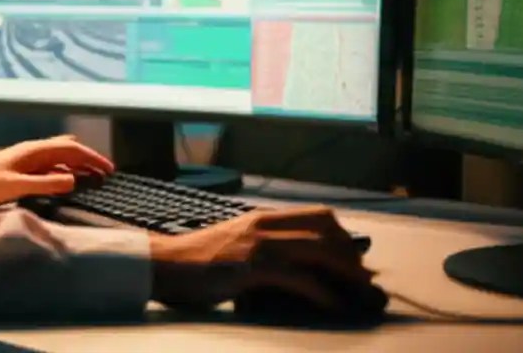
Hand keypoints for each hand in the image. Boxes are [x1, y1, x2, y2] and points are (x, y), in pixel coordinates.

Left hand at [0, 134, 112, 205]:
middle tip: (106, 172)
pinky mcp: (23, 168)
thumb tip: (72, 180)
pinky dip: (65, 171)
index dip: (91, 157)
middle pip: (68, 150)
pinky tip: (69, 180)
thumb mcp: (16, 186)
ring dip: (78, 165)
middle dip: (89, 159)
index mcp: (34, 151)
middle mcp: (34, 151)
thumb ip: (45, 184)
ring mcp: (28, 159)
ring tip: (93, 176)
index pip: (71, 149)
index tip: (108, 168)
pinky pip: (51, 167)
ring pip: (60, 158)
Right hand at [149, 206, 380, 309]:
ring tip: (360, 293)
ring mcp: (257, 245)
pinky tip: (333, 306)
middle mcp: (263, 226)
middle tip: (361, 280)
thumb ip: (262, 250)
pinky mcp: (250, 267)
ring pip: (319, 250)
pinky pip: (299, 277)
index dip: (343, 236)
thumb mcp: (233, 247)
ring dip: (347, 273)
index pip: (318, 216)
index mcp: (261, 220)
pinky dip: (323, 293)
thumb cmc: (194, 263)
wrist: (161, 265)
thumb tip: (293, 270)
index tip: (353, 258)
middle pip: (327, 229)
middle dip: (352, 255)